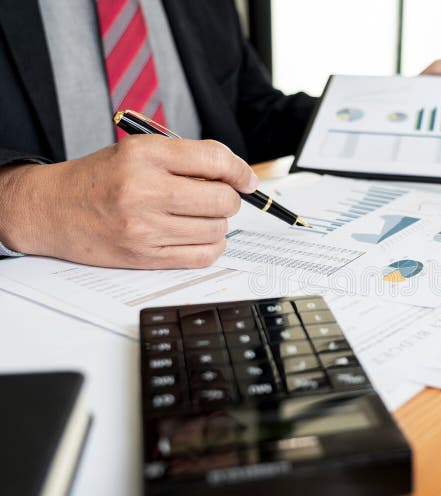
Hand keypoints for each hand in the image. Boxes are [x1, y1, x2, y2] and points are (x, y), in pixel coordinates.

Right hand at [0, 136, 257, 268]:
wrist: (52, 209)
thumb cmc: (100, 178)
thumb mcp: (137, 151)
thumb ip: (185, 159)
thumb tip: (237, 176)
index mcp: (144, 155)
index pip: (214, 159)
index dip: (240, 170)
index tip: (246, 179)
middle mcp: (144, 190)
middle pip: (222, 199)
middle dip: (229, 198)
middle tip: (217, 196)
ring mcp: (145, 227)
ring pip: (217, 229)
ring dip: (217, 223)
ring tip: (198, 215)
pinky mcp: (145, 256)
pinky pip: (203, 256)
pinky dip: (211, 246)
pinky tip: (198, 236)